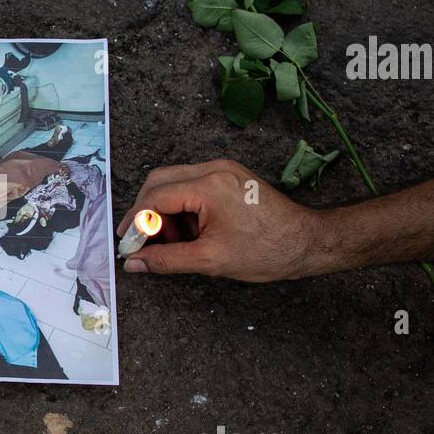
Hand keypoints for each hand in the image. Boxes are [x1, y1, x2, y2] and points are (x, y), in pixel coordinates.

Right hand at [117, 160, 320, 281]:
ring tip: (174, 242)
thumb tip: (135, 263)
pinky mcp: (229, 176)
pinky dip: (182, 207)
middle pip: (159, 181)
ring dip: (164, 211)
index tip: (127, 244)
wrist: (306, 243)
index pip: (155, 197)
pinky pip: (192, 185)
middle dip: (145, 212)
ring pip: (174, 181)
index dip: (136, 222)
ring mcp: (223, 170)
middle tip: (142, 241)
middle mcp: (214, 169)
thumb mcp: (210, 260)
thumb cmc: (267, 250)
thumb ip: (166, 260)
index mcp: (209, 186)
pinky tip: (189, 232)